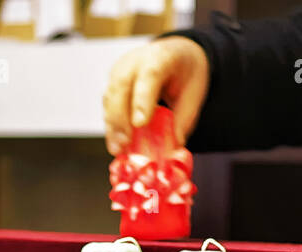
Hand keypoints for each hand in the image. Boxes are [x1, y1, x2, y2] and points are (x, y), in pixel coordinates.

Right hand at [103, 37, 209, 156]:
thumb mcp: (193, 93)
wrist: (175, 53)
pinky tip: (116, 143)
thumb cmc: (185, 73)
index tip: (139, 124)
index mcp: (162, 57)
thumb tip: (174, 146)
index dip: (142, 99)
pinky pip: (108, 104)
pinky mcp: (113, 81)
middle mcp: (136, 60)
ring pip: (110, 96)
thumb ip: (183, 119)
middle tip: (124, 144)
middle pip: (122, 86)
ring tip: (117, 149)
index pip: (149, 75)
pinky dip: (111, 124)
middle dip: (120, 117)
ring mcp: (121, 69)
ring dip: (112, 125)